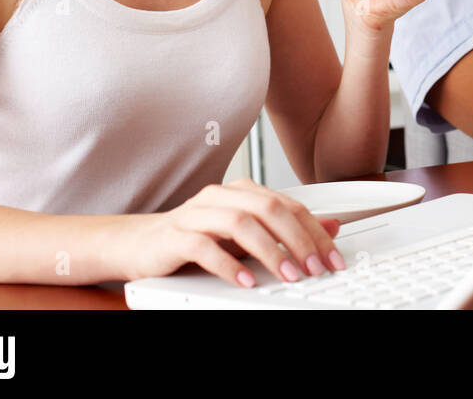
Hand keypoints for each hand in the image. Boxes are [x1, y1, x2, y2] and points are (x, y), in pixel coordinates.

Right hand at [114, 178, 344, 287]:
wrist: (140, 244)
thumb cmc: (197, 239)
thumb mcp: (248, 235)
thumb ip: (287, 230)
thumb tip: (332, 228)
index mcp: (242, 191)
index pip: (289, 205)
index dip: (315, 231)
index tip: (332, 258)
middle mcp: (221, 196)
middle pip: (269, 209)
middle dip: (298, 240)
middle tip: (316, 268)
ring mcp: (196, 214)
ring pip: (241, 224)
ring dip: (270, 252)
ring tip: (288, 276)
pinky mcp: (175, 237)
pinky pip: (205, 248)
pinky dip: (230, 267)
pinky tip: (247, 282)